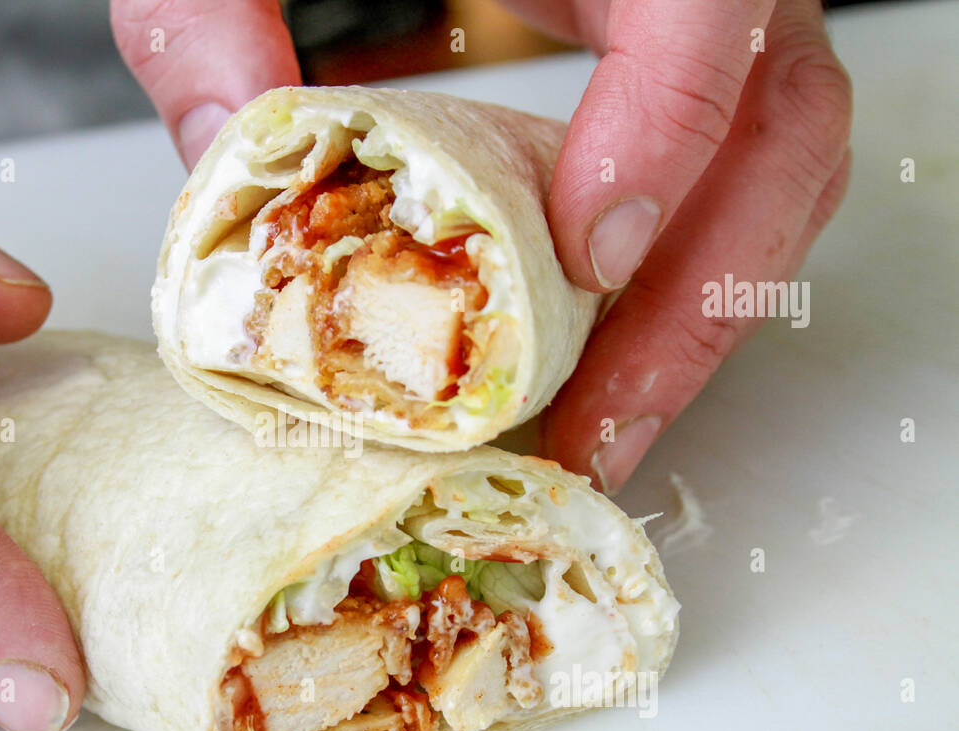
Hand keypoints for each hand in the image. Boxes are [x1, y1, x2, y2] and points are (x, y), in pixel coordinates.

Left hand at [113, 0, 851, 492]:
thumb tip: (222, 152)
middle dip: (698, 296)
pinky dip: (682, 285)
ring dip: (699, 316)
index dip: (668, 127)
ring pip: (778, 167)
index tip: (587, 257)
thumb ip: (210, 7)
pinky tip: (604, 363)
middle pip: (778, 120)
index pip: (703, 2)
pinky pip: (734, 182)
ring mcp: (710, 17)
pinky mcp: (688, 69)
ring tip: (603, 429)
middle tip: (600, 422)